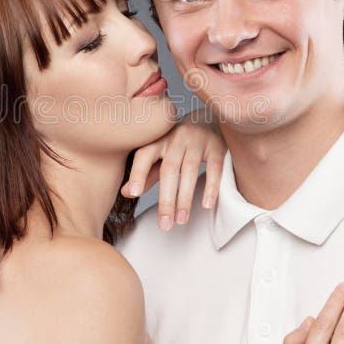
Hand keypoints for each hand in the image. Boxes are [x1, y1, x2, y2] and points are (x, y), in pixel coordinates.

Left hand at [120, 108, 225, 229]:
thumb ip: (146, 174)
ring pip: (190, 170)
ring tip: (181, 220)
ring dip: (185, 198)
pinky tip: (206, 205)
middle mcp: (176, 138)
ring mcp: (197, 140)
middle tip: (165, 225)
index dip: (138, 173)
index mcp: (158, 140)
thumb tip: (126, 193)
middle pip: (169, 169)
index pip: (144, 155)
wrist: (207, 119)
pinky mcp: (216, 146)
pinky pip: (215, 167)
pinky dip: (211, 187)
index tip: (134, 194)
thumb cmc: (177, 144)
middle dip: (166, 199)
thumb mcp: (160, 155)